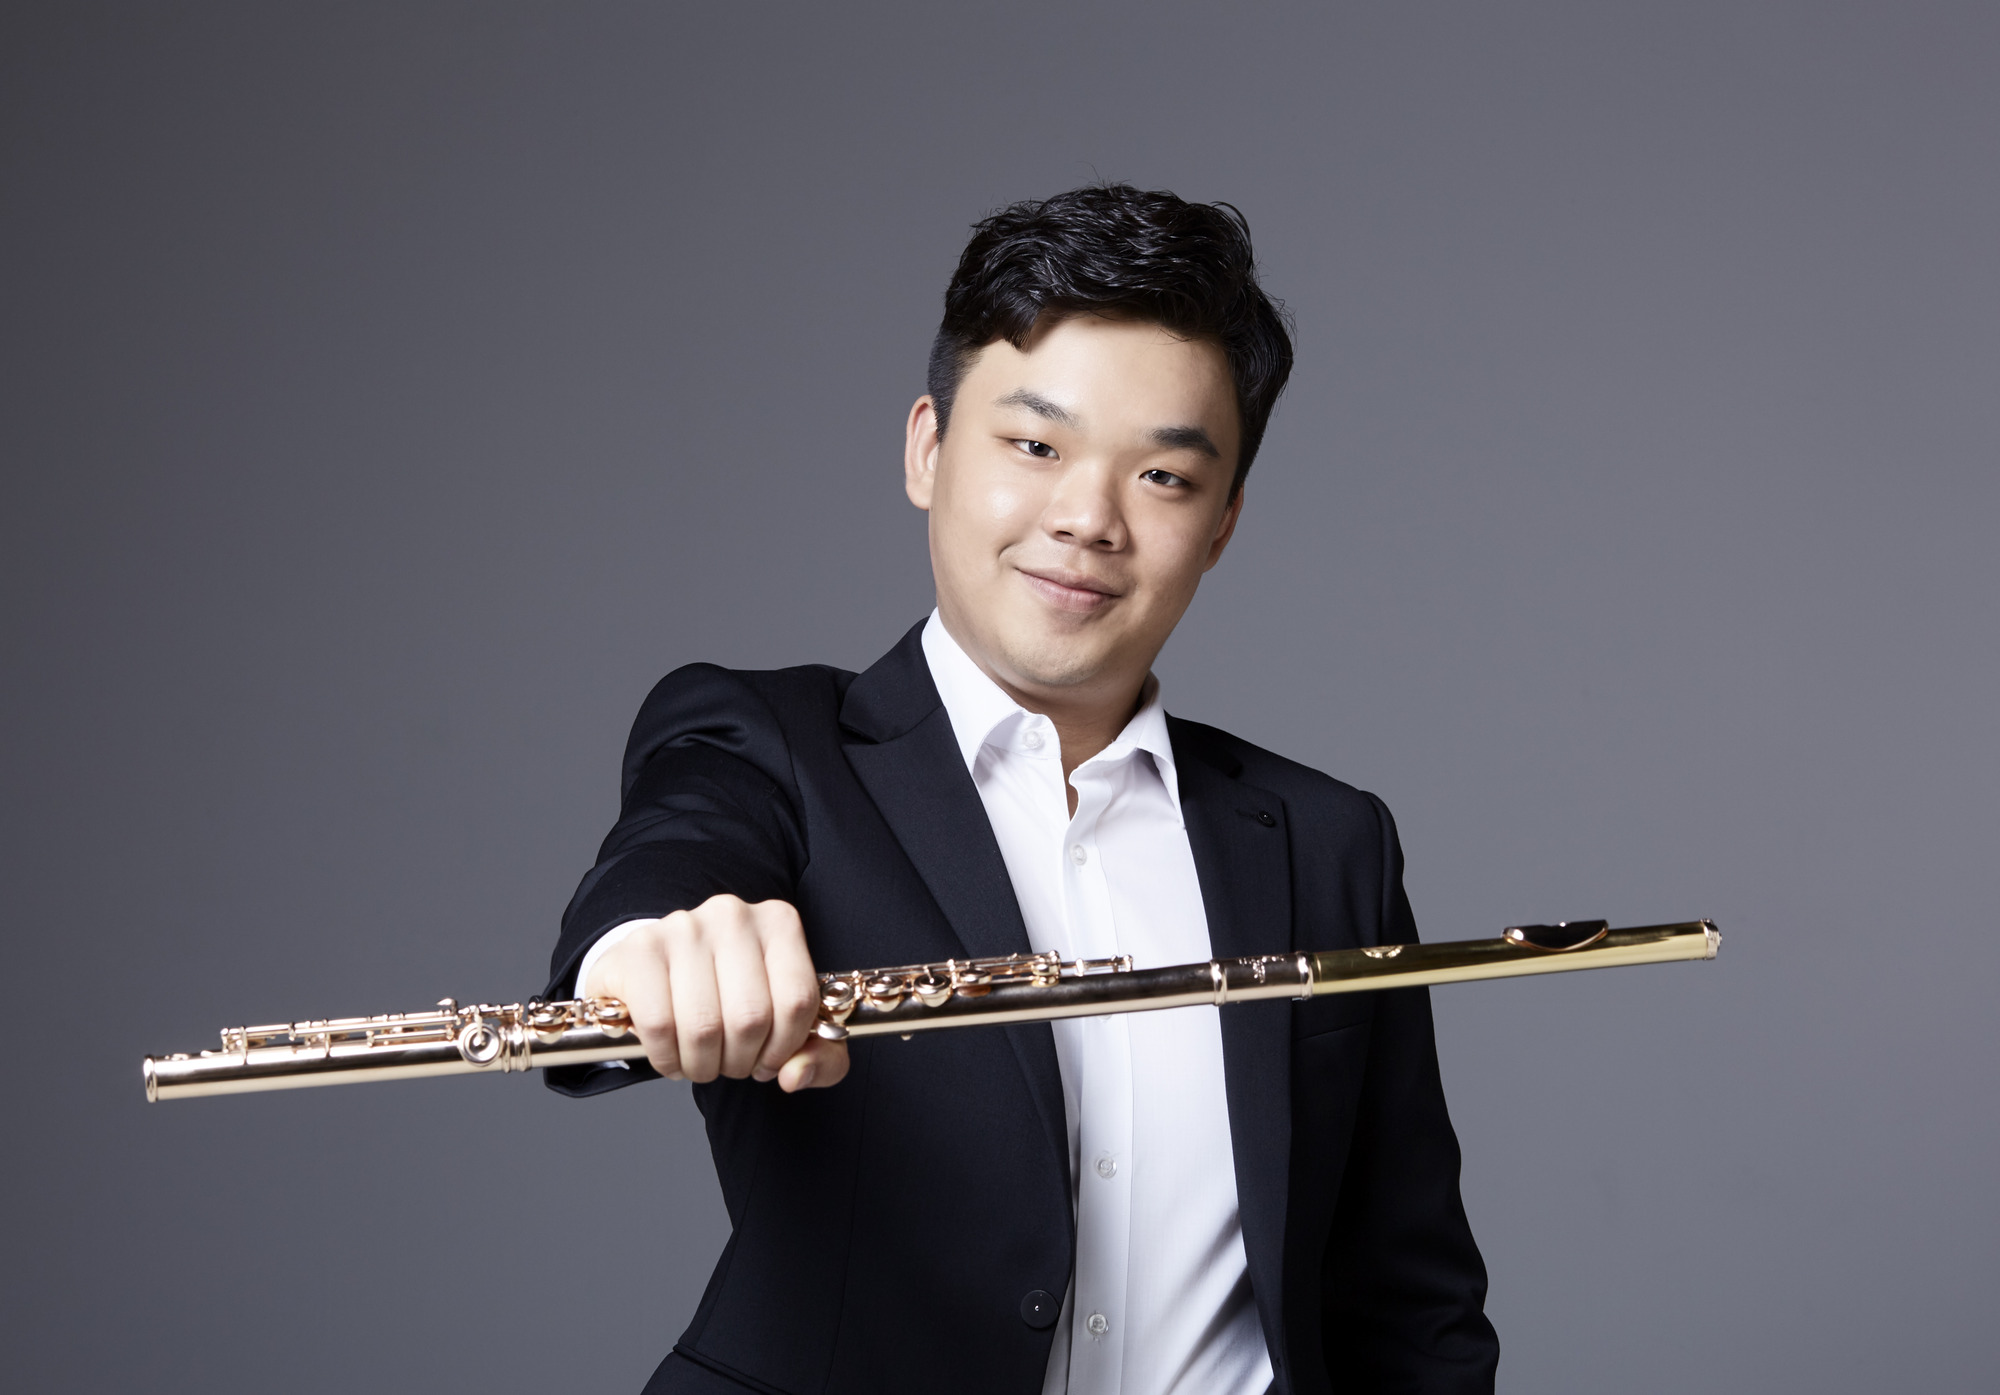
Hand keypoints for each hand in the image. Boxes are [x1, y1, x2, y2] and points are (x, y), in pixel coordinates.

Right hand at [581, 894, 848, 1091]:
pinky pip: (660, 1025)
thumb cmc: (728, 996)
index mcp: (779, 923)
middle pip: (751, 1017)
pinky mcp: (640, 949)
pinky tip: (670, 1055)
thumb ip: (819, 1056)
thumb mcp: (786, 1026)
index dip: (783, 1048)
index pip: (797, 1001)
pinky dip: (667, 1057)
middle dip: (740, 1061)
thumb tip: (795, 1075)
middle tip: (728, 1065)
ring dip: (702, 1065)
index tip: (767, 1061)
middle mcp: (733, 916)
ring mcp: (683, 927)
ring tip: (700, 1062)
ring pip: (705, 1026)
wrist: (659, 968)